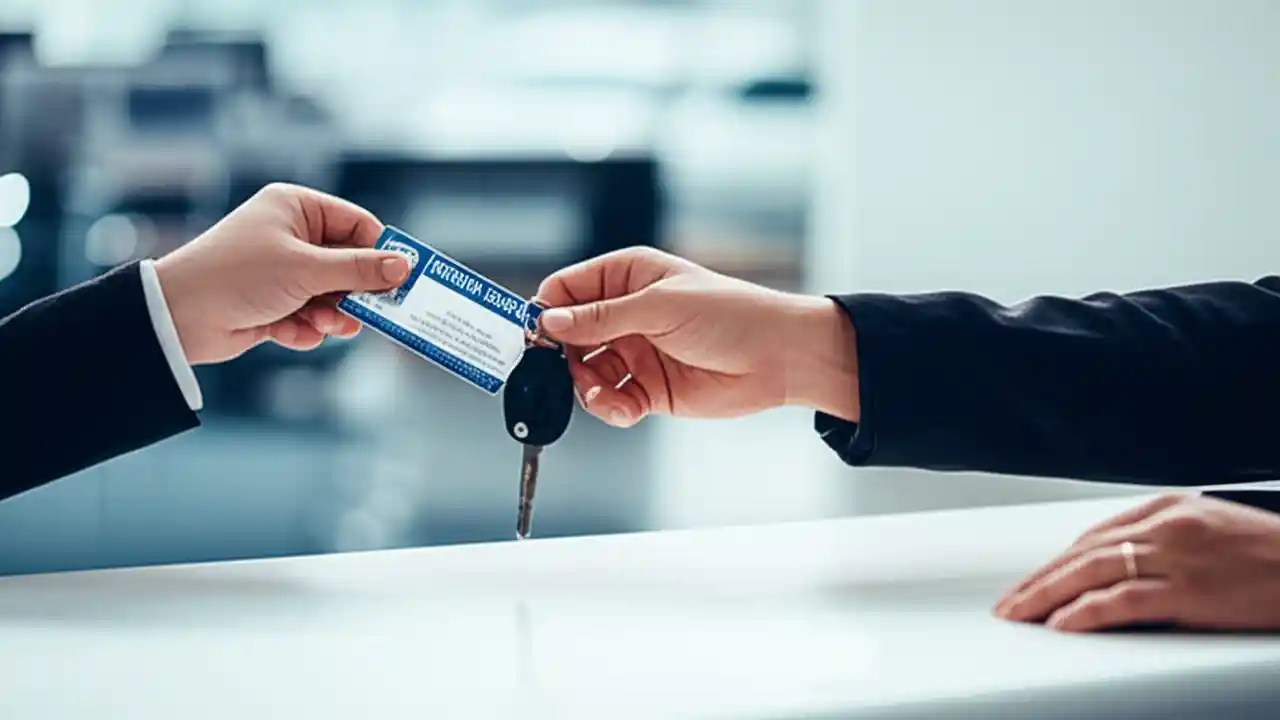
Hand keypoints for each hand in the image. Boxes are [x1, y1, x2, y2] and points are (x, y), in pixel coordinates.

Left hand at [155, 183, 410, 364]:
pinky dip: (306, 328)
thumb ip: (359, 270)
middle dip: (355, 292)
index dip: (380, 252)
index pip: (358, 224)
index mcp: (296, 208)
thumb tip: (404, 267)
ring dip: (332, 315)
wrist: (177, 317)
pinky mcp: (272, 303)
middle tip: (371, 313)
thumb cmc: (238, 275)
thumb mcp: (306, 269)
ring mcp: (281, 270)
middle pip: (348, 264)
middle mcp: (290, 235)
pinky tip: (293, 333)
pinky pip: (308, 316)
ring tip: (325, 327)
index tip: (402, 280)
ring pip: (331, 295)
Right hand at [535, 247, 859, 426]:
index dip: (547, 313)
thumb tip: (550, 322)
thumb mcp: (660, 306)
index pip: (567, 291)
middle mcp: (626, 314)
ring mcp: (637, 352)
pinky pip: (613, 401)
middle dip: (563, 360)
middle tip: (565, 375)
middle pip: (569, 338)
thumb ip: (601, 317)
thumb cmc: (731, 314)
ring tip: (607, 396)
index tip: (533, 338)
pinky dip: (612, 409)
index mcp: (626, 277)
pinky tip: (626, 410)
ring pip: (586, 374)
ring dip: (588, 389)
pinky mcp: (650, 389)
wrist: (779, 357)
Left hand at [994, 493, 1279, 631]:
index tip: (1032, 580)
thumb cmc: (1271, 555)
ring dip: (1047, 595)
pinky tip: (1062, 623)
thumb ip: (1164, 542)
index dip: (1057, 561)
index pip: (1095, 534)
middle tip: (1008, 603)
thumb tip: (1118, 567)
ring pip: (1092, 572)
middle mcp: (1165, 525)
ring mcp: (1176, 556)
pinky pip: (1123, 600)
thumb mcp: (1211, 530)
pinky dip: (1086, 611)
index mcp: (1168, 507)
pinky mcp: (1190, 589)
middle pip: (1082, 551)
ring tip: (1020, 615)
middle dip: (1039, 578)